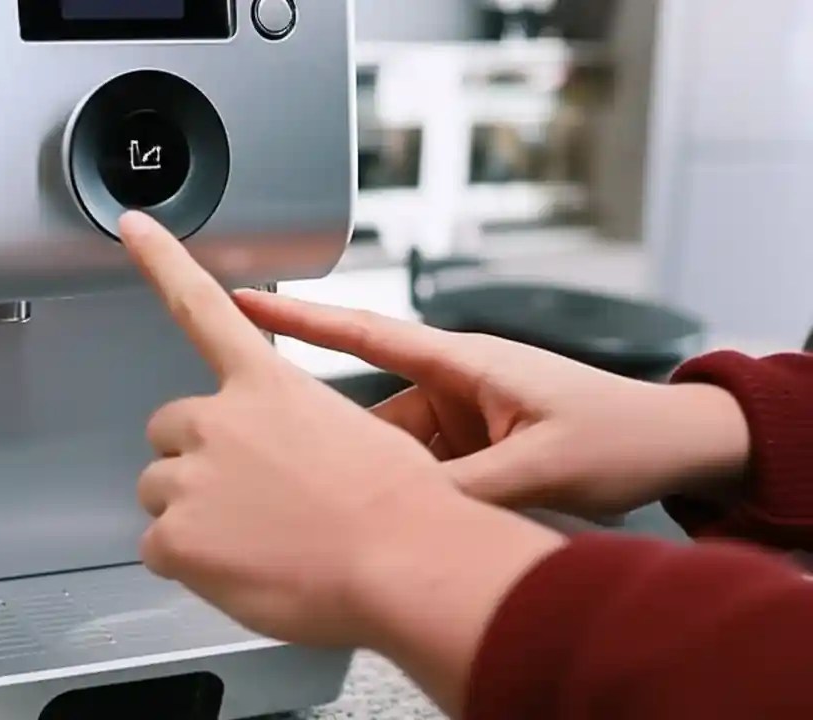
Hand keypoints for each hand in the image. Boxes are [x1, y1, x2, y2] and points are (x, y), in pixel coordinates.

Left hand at [118, 212, 562, 713]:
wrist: (403, 562)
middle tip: (250, 499)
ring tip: (258, 542)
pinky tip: (241, 571)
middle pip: (169, 431)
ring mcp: (191, 477)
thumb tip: (282, 464)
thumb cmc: (399, 508)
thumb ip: (297, 433)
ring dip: (193, 514)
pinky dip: (190, 565)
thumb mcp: (357, 436)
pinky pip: (159, 550)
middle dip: (196, 460)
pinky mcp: (176, 536)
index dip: (160, 261)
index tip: (133, 226)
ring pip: (160, 493)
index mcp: (265, 385)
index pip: (200, 307)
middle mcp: (218, 420)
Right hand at [234, 292, 751, 518]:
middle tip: (320, 482)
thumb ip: (465, 487)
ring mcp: (463, 415)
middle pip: (370, 413)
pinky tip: (417, 525)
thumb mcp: (539, 465)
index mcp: (463, 362)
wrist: (673, 445)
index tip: (242, 301)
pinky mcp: (475, 446)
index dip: (297, 317)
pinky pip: (424, 469)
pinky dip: (417, 495)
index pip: (362, 333)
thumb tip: (398, 507)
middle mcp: (454, 383)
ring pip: (395, 449)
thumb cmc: (619, 433)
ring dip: (391, 483)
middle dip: (347, 448)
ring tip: (383, 519)